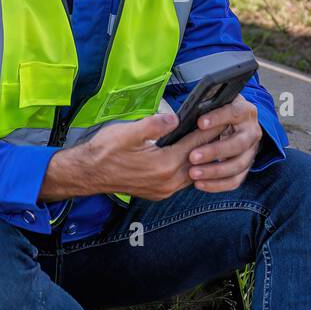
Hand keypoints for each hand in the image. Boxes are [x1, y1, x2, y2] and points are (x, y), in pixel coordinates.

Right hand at [39, 112, 223, 202]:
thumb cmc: (104, 151)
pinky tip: (191, 157)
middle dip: (211, 143)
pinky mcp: (158, 192)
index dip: (209, 128)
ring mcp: (164, 189)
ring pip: (194, 173)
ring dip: (202, 158)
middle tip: (223, 126)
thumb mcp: (128, 132)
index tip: (222, 117)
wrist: (87, 174)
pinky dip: (191, 168)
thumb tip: (175, 119)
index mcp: (164, 164)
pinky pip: (183, 180)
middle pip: (199, 160)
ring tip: (211, 140)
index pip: (195, 144)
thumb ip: (154, 125)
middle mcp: (168, 181)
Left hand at [185, 94, 260, 192]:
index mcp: (245, 111)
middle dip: (215, 151)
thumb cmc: (215, 112)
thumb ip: (202, 106)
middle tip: (192, 156)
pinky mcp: (245, 168)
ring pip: (238, 165)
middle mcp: (252, 131)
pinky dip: (217, 184)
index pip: (234, 113)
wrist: (229, 123)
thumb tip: (178, 115)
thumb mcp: (212, 103)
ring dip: (215, 171)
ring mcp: (251, 151)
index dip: (218, 118)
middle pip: (238, 144)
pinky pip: (235, 180)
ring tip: (193, 173)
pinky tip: (199, 184)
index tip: (199, 123)